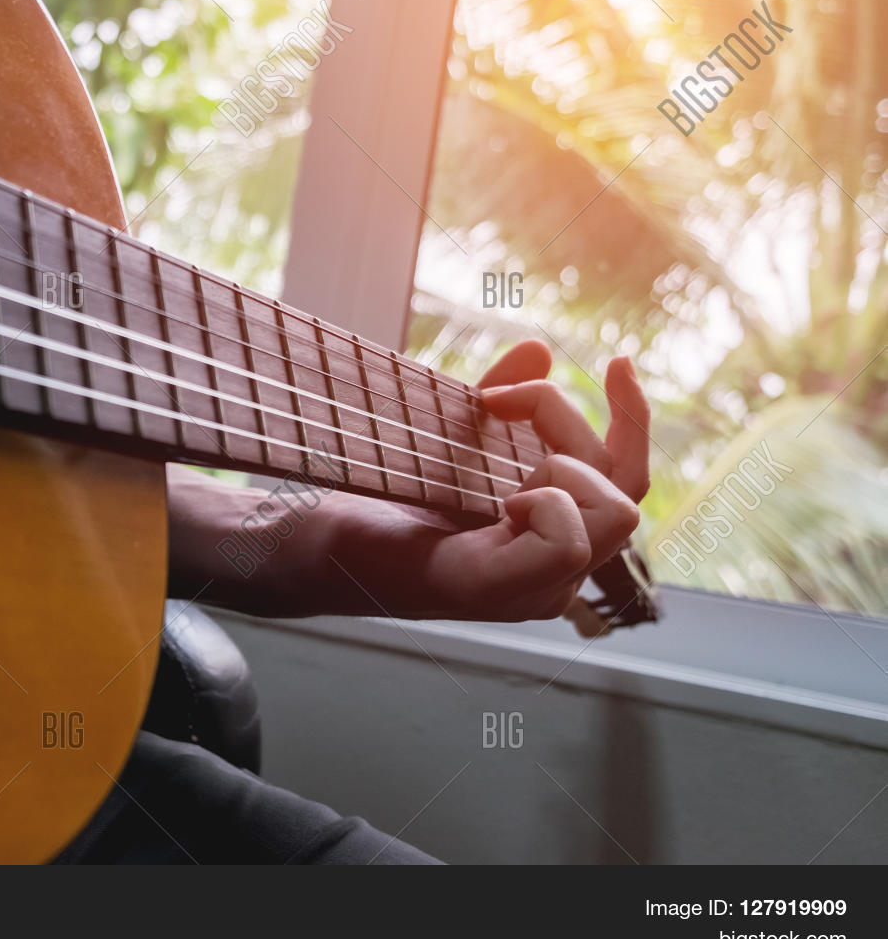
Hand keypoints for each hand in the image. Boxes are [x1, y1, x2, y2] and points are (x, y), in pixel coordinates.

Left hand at [323, 340, 647, 620]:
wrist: (305, 539)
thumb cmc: (373, 496)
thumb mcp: (448, 442)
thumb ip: (500, 405)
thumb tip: (541, 348)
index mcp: (548, 541)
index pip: (628, 482)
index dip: (634, 418)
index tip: (618, 360)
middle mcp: (551, 574)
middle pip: (625, 486)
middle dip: (567, 421)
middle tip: (496, 402)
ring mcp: (527, 590)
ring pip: (613, 513)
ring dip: (556, 460)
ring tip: (490, 468)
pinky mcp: (487, 589)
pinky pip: (565, 542)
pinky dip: (542, 504)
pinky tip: (498, 501)